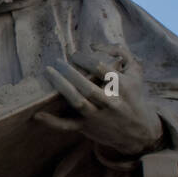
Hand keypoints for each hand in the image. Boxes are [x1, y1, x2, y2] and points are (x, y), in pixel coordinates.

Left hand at [35, 59, 162, 154]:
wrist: (139, 131)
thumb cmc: (134, 96)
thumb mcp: (135, 72)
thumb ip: (121, 52)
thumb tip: (95, 45)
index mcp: (123, 86)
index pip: (101, 69)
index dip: (85, 60)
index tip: (74, 55)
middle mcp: (111, 102)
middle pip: (87, 87)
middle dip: (70, 72)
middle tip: (57, 62)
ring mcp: (98, 117)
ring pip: (78, 103)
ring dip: (62, 87)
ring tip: (49, 72)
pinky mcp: (88, 128)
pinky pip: (68, 126)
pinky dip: (52, 122)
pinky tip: (38, 115)